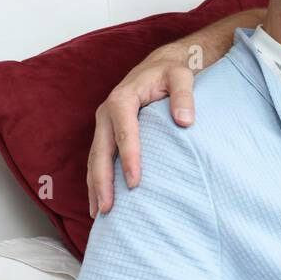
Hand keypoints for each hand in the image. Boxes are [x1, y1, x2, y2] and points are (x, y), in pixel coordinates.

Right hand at [87, 48, 198, 217]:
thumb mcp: (182, 76)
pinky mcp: (106, 132)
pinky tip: (100, 200)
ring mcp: (104, 124)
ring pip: (95, 158)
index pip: (125, 134)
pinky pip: (98, 158)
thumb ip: (184, 96)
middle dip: (103, 181)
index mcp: (123, 99)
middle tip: (108, 209)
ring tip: (100, 214)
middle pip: (101, 151)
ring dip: (95, 186)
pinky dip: (97, 180)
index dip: (130, 159)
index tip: (135, 184)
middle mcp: (107, 112)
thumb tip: (186, 121)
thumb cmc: (172, 72)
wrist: (159, 65)